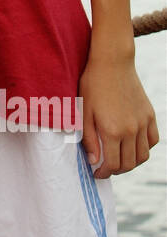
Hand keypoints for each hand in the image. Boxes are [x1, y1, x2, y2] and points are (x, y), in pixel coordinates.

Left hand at [79, 53, 158, 177]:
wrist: (112, 63)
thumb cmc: (92, 86)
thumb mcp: (83, 113)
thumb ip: (89, 140)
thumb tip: (94, 160)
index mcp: (112, 131)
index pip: (112, 165)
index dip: (103, 173)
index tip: (97, 173)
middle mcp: (131, 130)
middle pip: (129, 164)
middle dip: (116, 171)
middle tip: (106, 168)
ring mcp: (143, 123)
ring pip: (143, 155)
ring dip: (131, 163)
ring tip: (119, 159)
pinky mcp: (150, 115)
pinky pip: (153, 140)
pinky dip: (145, 148)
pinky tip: (132, 146)